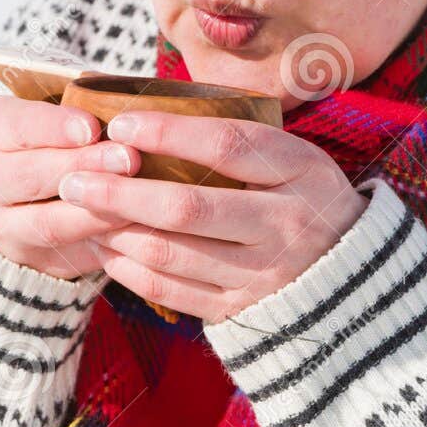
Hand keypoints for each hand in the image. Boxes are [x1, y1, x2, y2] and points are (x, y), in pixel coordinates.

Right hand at [0, 94, 140, 279]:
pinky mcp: (34, 261)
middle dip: (83, 167)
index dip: (54, 127)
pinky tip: (135, 229)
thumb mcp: (37, 113)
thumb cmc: (34, 141)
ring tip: (135, 197)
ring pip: (49, 225)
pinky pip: (73, 256)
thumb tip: (119, 105)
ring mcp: (4, 229)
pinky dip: (106, 243)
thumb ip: (71, 107)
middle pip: (31, 177)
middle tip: (127, 157)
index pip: (15, 127)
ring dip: (96, 212)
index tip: (91, 126)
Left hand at [55, 110, 366, 321]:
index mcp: (299, 172)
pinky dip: (131, 270)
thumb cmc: (303, 198)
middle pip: (189, 207)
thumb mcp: (293, 158)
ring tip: (81, 209)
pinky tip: (106, 248)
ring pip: (173, 253)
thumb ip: (237, 141)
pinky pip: (174, 292)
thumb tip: (150, 116)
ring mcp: (263, 274)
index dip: (168, 134)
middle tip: (73, 177)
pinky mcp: (241, 310)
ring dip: (117, 230)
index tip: (118, 124)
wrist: (353, 278)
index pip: (226, 146)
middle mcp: (284, 225)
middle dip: (121, 191)